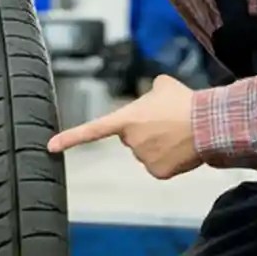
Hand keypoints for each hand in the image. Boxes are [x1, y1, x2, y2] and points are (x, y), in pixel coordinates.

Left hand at [47, 75, 202, 179]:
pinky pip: (158, 166)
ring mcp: (143, 159)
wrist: (207, 123)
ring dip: (157, 144)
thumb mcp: (163, 84)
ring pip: (145, 152)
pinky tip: (179, 148)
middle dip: (144, 131)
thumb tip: (154, 92)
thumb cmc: (184, 101)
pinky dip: (168, 159)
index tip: (50, 146)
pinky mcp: (158, 173)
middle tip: (165, 121)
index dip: (69, 138)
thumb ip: (150, 89)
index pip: (92, 129)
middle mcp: (129, 141)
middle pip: (131, 137)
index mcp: (125, 119)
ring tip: (176, 132)